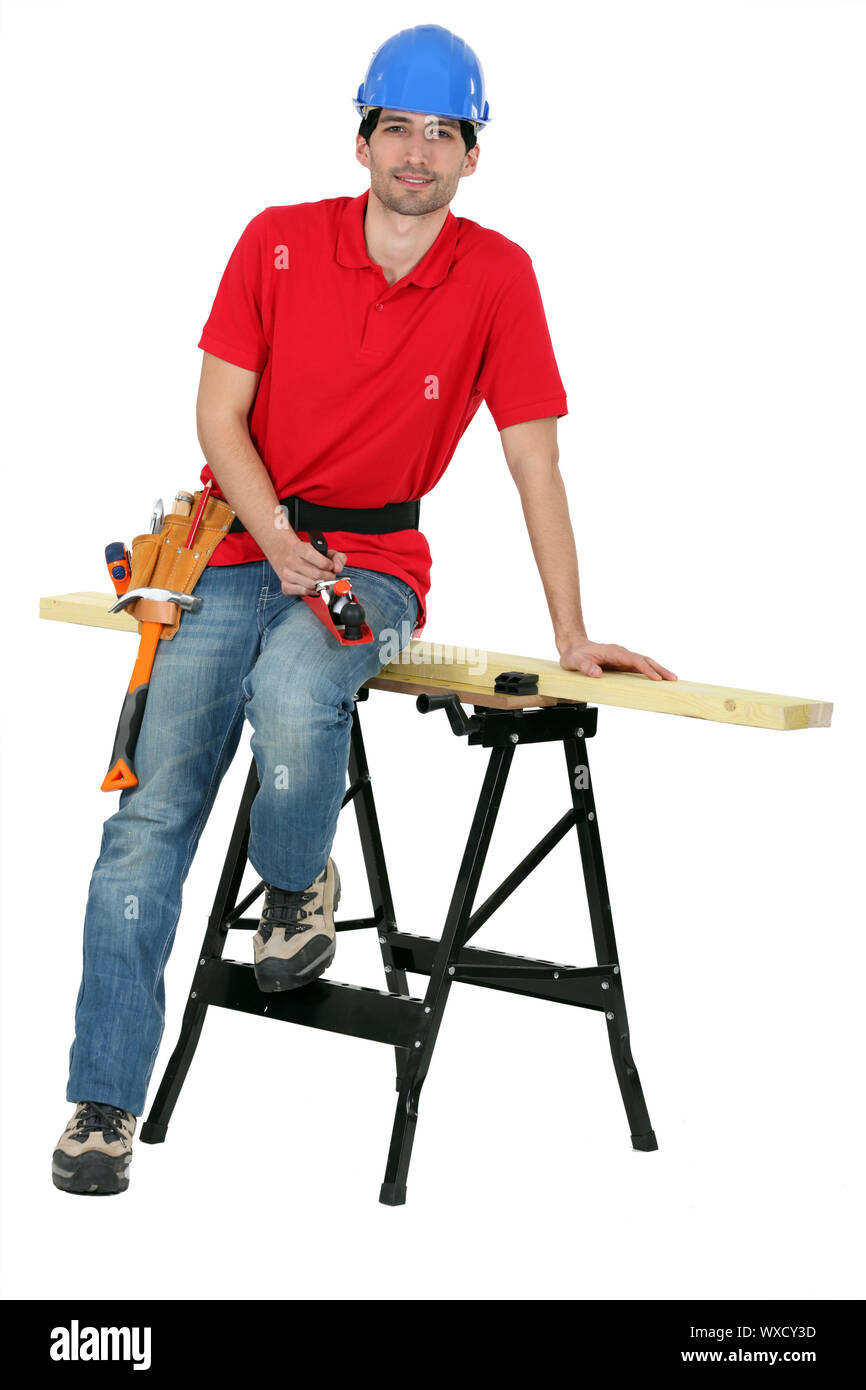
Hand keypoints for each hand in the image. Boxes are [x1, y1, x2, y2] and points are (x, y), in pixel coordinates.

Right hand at [276, 536, 346, 595]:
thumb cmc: (310, 556)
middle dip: (328, 577)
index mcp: (299, 548)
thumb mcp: (325, 551)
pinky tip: (314, 587)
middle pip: (316, 574)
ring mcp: (286, 574)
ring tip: (322, 581)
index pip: (312, 556)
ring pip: (311, 585)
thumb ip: (337, 557)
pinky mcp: (285, 586)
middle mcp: (290, 560)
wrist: (288, 557)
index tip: (331, 567)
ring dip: (321, 585)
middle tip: (330, 576)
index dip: (326, 564)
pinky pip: (304, 592)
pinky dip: (312, 592)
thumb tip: (337, 568)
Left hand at [558, 637, 676, 680]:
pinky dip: (650, 672)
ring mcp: (623, 658)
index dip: (646, 669)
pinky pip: (639, 667)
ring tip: (671, 679)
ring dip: (658, 670)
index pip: (634, 660)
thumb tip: (597, 673)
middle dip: (660, 669)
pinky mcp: (623, 664)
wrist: (574, 647)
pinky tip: (658, 679)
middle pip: (645, 660)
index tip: (656, 678)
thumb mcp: (575, 662)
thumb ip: (586, 667)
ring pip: (645, 663)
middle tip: (673, 679)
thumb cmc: (575, 655)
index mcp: (614, 652)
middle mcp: (622, 654)